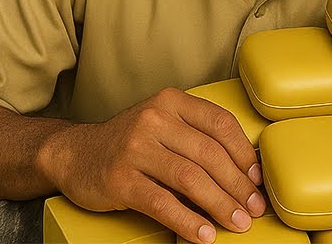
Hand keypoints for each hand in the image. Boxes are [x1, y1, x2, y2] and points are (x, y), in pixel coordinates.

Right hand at [40, 88, 264, 243]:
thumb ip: (195, 138)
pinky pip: (162, 203)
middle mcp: (153, 119)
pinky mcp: (120, 179)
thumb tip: (244, 173)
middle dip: (238, 186)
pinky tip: (204, 235)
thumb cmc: (129, 143)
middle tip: (254, 209)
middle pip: (209, 155)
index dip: (244, 154)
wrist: (74, 154)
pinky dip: (188, 222)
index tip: (257, 180)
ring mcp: (135, 148)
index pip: (220, 124)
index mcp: (170, 102)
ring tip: (237, 224)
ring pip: (190, 179)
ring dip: (220, 206)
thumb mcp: (161, 125)